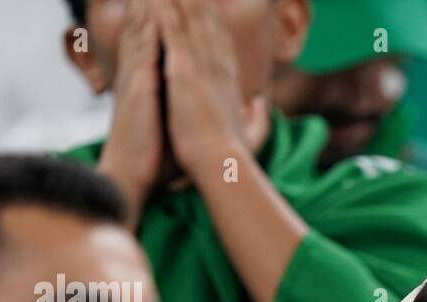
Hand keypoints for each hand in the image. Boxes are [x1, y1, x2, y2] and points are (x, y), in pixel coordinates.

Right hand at [96, 0, 163, 223]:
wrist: (132, 175)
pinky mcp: (139, 84)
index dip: (163, 13)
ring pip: (141, 26)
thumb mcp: (168, 121)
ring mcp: (137, 75)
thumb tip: (193, 103)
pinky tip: (155, 3)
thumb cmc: (152, 155)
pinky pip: (143, 45)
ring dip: (148, 2)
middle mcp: (140, 71)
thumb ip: (176, 105)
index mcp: (149, 79)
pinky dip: (149, 22)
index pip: (155, 37)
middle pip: (146, 23)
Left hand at [155, 0, 268, 184]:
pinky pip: (171, 29)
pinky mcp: (183, 70)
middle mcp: (217, 63)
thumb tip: (262, 104)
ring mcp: (201, 64)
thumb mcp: (251, 130)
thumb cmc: (231, 153)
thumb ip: (257, 114)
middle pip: (206, 16)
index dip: (211, 12)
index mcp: (227, 76)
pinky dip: (164, 8)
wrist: (221, 162)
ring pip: (190, 16)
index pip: (219, 35)